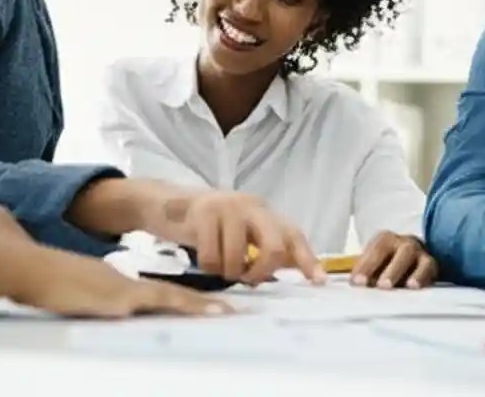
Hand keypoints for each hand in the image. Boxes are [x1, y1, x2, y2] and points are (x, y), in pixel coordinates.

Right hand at [10, 244, 233, 318]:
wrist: (28, 266)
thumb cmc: (46, 280)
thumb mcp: (80, 291)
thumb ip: (97, 297)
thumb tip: (107, 307)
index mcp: (121, 286)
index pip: (162, 296)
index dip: (189, 303)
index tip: (214, 310)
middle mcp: (127, 287)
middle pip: (174, 298)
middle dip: (203, 307)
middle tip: (233, 314)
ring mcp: (121, 293)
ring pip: (169, 300)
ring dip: (197, 308)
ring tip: (225, 314)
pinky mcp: (112, 299)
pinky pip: (150, 304)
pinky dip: (173, 308)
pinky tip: (188, 312)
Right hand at [65, 178, 324, 284]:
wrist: (166, 203)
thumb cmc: (208, 224)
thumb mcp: (240, 230)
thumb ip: (264, 246)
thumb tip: (295, 271)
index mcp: (263, 211)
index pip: (292, 234)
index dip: (307, 259)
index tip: (318, 282)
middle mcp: (250, 206)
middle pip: (274, 248)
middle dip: (262, 272)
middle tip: (248, 279)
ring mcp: (227, 207)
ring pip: (239, 259)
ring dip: (228, 271)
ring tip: (220, 264)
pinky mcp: (203, 213)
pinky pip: (211, 258)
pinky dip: (207, 266)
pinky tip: (203, 256)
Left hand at [350, 232, 437, 289]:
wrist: (412, 260)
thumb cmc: (387, 264)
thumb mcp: (374, 265)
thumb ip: (364, 273)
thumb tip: (355, 285)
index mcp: (384, 239)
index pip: (374, 250)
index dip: (366, 266)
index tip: (358, 282)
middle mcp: (402, 242)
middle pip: (395, 250)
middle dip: (389, 269)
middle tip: (381, 286)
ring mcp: (417, 250)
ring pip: (410, 255)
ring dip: (403, 271)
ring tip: (398, 286)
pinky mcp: (430, 263)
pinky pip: (428, 267)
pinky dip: (421, 277)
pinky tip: (414, 287)